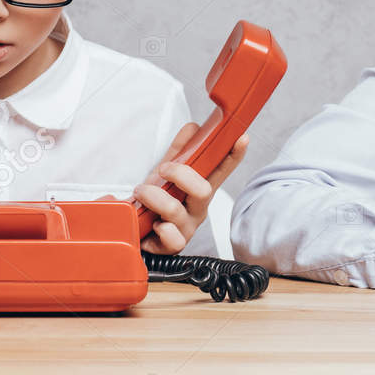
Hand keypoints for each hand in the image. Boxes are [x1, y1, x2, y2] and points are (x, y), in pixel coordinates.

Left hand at [133, 124, 247, 253]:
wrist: (133, 228)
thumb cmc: (154, 201)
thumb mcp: (165, 172)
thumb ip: (180, 149)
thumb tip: (194, 127)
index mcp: (199, 189)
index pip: (221, 170)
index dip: (233, 155)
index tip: (241, 138)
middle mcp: (197, 209)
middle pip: (204, 190)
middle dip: (180, 174)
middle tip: (162, 170)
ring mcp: (186, 228)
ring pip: (177, 211)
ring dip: (154, 197)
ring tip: (141, 192)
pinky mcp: (172, 246)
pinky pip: (172, 239)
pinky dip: (160, 229)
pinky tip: (152, 224)